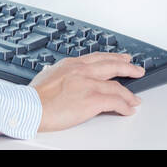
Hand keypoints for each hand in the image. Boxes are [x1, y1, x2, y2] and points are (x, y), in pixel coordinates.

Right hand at [29, 52, 144, 131]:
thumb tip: (53, 71)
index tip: (120, 58)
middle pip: (112, 65)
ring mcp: (88, 83)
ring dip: (129, 93)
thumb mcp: (46, 74)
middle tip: (137, 69)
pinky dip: (125, 105)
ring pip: (117, 85)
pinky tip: (129, 109)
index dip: (112, 58)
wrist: (29, 106)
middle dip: (127, 67)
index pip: (98, 58)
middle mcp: (82, 70)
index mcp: (71, 64)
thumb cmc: (33, 96)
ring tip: (135, 98)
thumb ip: (55, 71)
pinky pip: (116, 101)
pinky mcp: (92, 99)